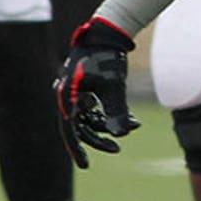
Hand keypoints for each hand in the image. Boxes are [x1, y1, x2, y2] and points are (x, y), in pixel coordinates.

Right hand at [56, 19, 142, 166]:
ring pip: (91, 119)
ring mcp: (77, 93)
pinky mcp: (87, 89)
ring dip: (110, 125)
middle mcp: (68, 96)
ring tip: (133, 127)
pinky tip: (132, 120)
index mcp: (67, 95)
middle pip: (81, 126)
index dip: (76, 149)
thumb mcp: (113, 86)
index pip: (69, 129)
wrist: (109, 34)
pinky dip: (112, 115)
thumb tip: (121, 135)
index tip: (85, 166)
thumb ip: (116, 111)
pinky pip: (97, 110)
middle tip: (117, 149)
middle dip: (99, 138)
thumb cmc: (108, 58)